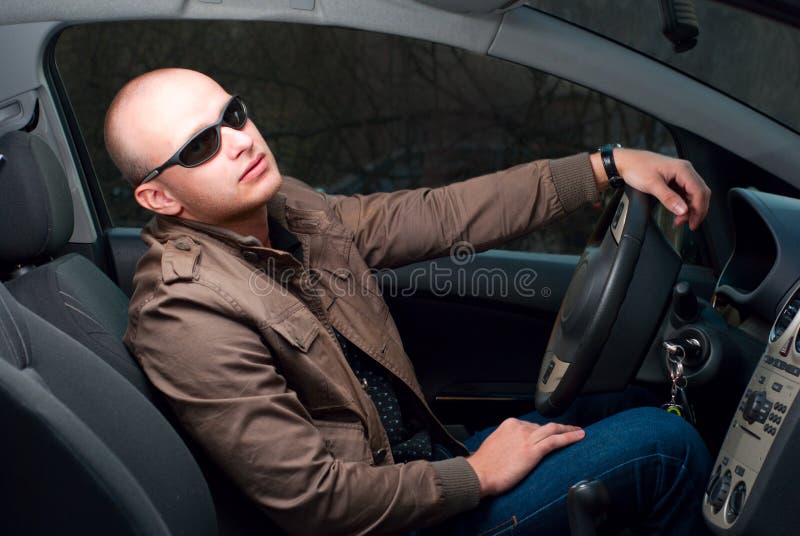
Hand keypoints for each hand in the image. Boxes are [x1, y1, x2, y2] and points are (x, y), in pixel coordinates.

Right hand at [466, 419, 584, 497]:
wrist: (478, 474)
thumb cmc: (483, 465)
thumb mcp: (494, 446)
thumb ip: (506, 443)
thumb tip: (512, 449)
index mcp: (508, 425)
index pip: (531, 425)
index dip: (543, 429)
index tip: (550, 432)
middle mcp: (518, 428)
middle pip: (543, 427)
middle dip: (557, 429)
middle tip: (568, 431)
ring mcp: (527, 438)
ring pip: (553, 430)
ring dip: (568, 430)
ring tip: (579, 432)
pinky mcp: (533, 451)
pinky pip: (556, 441)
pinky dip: (569, 437)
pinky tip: (579, 436)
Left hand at [590, 149, 711, 230]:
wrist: (625, 162)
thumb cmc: (636, 167)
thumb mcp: (652, 185)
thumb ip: (668, 198)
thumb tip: (683, 210)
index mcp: (683, 169)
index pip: (699, 191)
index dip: (698, 209)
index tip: (693, 222)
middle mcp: (685, 170)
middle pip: (700, 193)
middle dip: (697, 210)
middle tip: (690, 225)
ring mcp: (680, 175)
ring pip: (694, 194)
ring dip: (690, 209)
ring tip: (680, 221)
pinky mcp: (675, 179)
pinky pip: (685, 193)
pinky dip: (684, 204)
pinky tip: (678, 212)